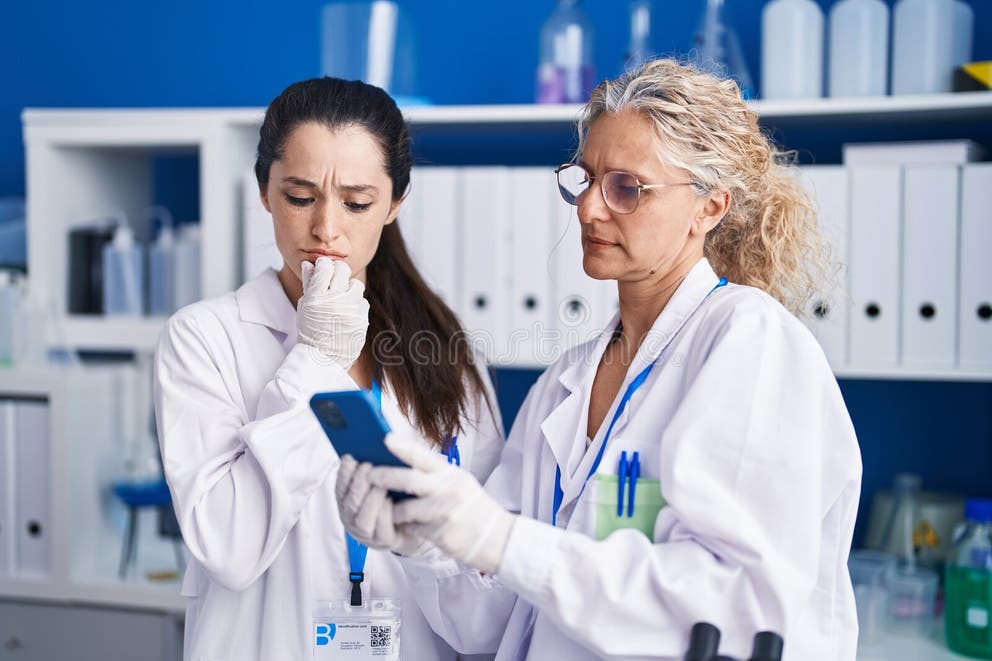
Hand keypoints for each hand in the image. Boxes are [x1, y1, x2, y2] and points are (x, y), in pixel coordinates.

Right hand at [296, 257, 368, 369]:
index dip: (325, 265)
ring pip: (356, 284)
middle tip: (335, 280)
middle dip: (339, 271)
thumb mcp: (305, 306)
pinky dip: (355, 305)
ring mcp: (350, 310)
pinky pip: (362, 302)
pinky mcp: (362, 319)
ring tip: (341, 299)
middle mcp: (334, 301)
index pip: (325, 266)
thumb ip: (309, 283)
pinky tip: (347, 314)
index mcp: (316, 297)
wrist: (322, 358)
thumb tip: (309, 264)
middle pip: (343, 270)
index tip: (325, 269)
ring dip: (349, 288)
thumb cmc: (311, 330)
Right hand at [335, 453, 429, 555]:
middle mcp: (353, 521)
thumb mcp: (382, 481)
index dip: (344, 474)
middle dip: (357, 484)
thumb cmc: (397, 498)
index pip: (340, 489)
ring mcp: (368, 534)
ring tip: (380, 483)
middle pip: (349, 504)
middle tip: (367, 466)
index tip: (351, 458)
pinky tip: (389, 499)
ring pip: (361, 519)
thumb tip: (373, 445)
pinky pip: (381, 530)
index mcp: (348, 504)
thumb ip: (375, 469)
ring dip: (370, 499)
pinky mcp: (385, 542)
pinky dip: (383, 513)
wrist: (417, 524)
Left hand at [368, 437, 515, 574]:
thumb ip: (436, 475)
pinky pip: (412, 529)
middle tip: (369, 476)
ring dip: (394, 511)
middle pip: (408, 480)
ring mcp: (444, 512)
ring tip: (393, 511)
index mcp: (452, 474)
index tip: (384, 439)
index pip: (423, 456)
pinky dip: (407, 527)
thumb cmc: (473, 507)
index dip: (402, 446)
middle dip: (385, 477)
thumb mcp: (460, 482)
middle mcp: (449, 490)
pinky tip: (411, 526)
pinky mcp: (440, 534)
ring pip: (405, 509)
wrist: (496, 537)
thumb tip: (403, 465)